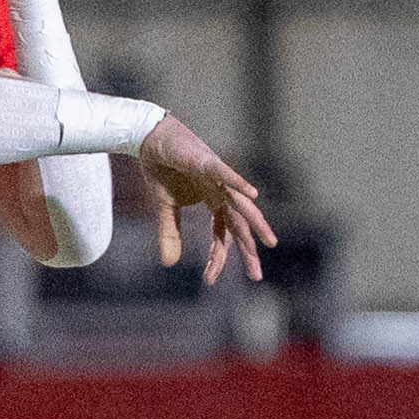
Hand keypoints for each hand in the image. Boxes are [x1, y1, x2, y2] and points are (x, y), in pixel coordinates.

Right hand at [137, 115, 277, 285]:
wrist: (150, 139)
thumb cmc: (161, 169)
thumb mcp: (165, 208)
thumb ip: (170, 234)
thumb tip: (169, 264)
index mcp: (213, 202)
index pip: (221, 235)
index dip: (217, 257)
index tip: (210, 280)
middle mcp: (221, 192)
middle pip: (238, 225)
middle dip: (248, 250)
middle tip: (256, 276)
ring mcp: (217, 177)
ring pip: (239, 203)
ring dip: (254, 222)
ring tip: (268, 241)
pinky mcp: (206, 162)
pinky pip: (225, 174)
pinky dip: (238, 184)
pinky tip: (252, 195)